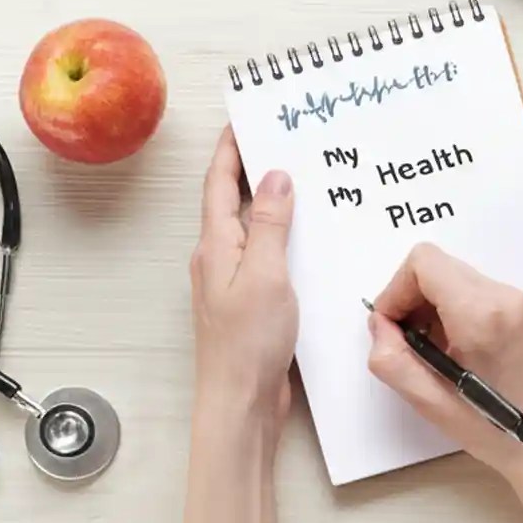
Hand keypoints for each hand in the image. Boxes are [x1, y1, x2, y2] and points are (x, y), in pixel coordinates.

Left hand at [190, 127, 297, 435]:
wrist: (239, 403)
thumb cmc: (246, 344)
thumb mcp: (265, 274)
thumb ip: (271, 224)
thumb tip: (275, 176)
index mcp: (216, 245)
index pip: (219, 183)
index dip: (231, 149)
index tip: (245, 120)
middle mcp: (219, 258)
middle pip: (233, 201)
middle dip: (254, 168)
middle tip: (283, 141)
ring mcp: (233, 281)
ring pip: (252, 229)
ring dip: (272, 203)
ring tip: (302, 180)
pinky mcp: (251, 302)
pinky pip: (266, 256)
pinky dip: (283, 237)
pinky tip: (306, 238)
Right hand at [366, 243, 522, 489]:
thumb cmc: (498, 432)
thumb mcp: (429, 401)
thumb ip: (391, 359)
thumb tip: (381, 326)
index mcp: (481, 314)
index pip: (424, 262)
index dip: (396, 290)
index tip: (392, 326)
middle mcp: (504, 297)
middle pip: (437, 267)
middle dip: (411, 299)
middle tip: (407, 342)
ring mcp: (518, 302)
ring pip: (454, 278)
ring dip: (430, 307)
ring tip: (432, 352)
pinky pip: (473, 292)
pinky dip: (451, 311)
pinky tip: (453, 351)